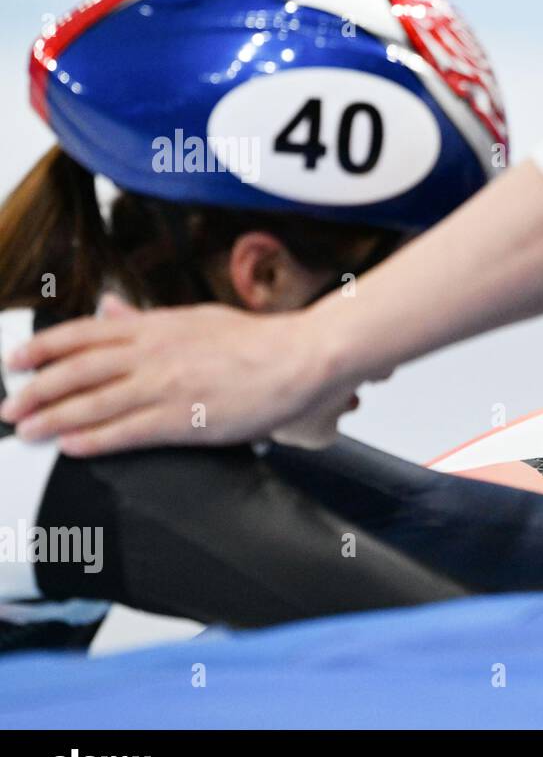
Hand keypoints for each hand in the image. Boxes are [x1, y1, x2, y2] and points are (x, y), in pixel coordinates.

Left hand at [0, 294, 342, 454]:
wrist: (300, 358)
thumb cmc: (260, 341)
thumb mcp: (196, 319)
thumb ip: (149, 320)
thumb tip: (112, 310)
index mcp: (157, 327)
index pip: (84, 335)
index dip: (43, 349)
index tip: (16, 361)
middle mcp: (154, 354)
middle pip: (78, 370)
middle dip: (36, 389)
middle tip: (10, 406)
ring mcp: (166, 386)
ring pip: (94, 402)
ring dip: (53, 417)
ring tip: (28, 429)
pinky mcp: (184, 418)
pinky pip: (127, 431)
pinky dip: (94, 439)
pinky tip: (73, 445)